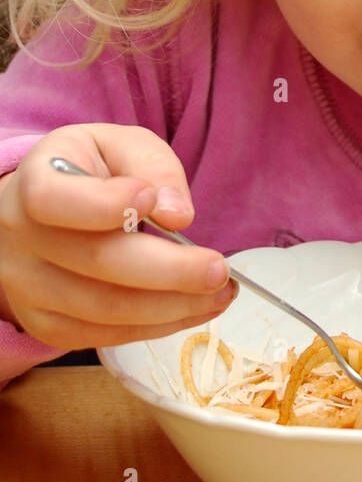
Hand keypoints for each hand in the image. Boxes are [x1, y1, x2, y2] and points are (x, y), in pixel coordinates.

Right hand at [0, 123, 236, 346]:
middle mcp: (20, 240)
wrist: (45, 211)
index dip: (102, 204)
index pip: (51, 199)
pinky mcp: (46, 323)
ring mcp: (28, 288)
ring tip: (221, 293)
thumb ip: (152, 166)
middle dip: (169, 271)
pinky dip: (157, 325)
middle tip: (219, 270)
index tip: (150, 198)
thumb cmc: (90, 173)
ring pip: (105, 309)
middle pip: (95, 262)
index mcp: (33, 183)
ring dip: (173, 306)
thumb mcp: (120, 146)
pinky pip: (105, 335)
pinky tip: (193, 308)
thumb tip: (177, 215)